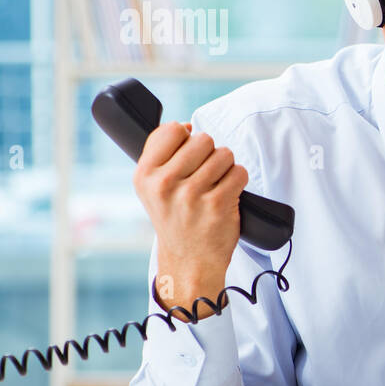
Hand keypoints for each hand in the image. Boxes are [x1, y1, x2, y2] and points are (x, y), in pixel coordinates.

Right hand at [132, 122, 247, 318]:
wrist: (189, 260)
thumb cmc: (174, 217)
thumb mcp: (151, 187)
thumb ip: (160, 153)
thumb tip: (185, 125)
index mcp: (145, 174)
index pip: (173, 129)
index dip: (187, 137)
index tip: (188, 155)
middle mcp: (165, 183)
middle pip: (203, 139)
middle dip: (210, 153)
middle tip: (205, 174)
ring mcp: (192, 194)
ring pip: (224, 154)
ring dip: (226, 167)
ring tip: (215, 185)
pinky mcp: (218, 205)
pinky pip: (239, 172)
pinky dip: (238, 180)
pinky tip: (227, 194)